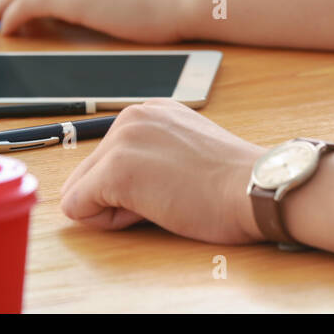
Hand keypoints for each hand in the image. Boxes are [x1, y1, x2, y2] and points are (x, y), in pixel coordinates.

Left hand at [60, 99, 265, 243]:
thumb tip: (112, 185)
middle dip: (118, 197)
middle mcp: (131, 116)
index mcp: (151, 111)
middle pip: (89, 174)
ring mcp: (121, 140)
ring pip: (82, 192)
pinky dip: (108, 222)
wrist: (254, 189)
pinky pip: (78, 208)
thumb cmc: (231, 183)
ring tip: (165, 199)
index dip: (134, 185)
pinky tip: (153, 209)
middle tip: (170, 195)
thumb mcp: (185, 152)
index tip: (174, 183)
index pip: (108, 157)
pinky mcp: (115, 170)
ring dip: (116, 208)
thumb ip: (151, 156)